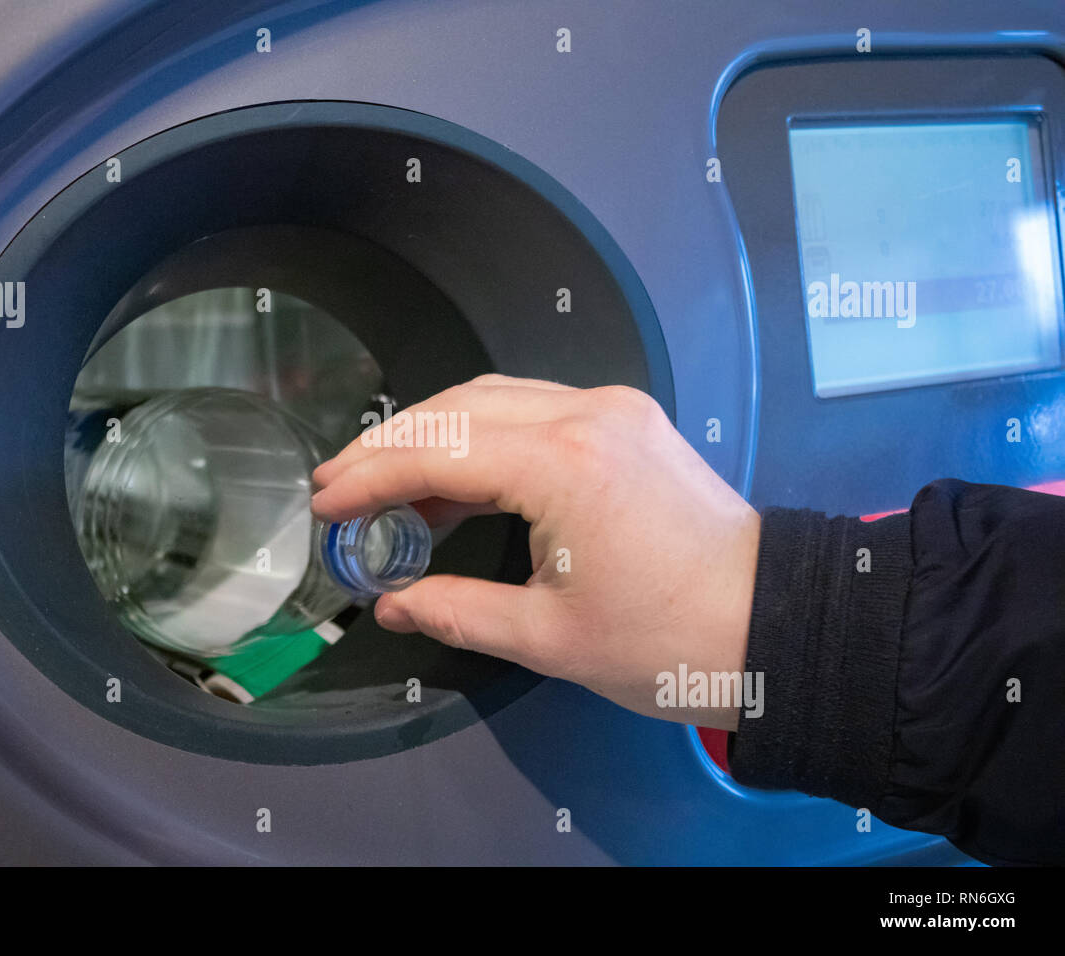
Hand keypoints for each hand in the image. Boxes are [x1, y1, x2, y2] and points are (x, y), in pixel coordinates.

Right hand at [311, 374, 759, 730]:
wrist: (775, 624)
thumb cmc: (668, 641)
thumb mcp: (547, 638)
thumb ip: (453, 610)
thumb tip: (389, 603)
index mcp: (563, 463)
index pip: (436, 451)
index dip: (368, 477)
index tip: (324, 505)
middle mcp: (585, 414)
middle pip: (456, 409)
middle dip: (387, 446)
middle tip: (336, 487)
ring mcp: (611, 408)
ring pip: (490, 397)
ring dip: (430, 434)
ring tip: (379, 482)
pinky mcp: (626, 420)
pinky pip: (530, 408)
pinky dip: (477, 435)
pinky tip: (450, 478)